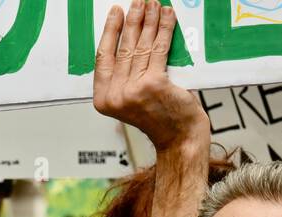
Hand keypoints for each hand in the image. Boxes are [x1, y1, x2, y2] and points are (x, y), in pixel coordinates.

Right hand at [93, 0, 206, 150]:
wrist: (178, 138)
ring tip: (154, 4)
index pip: (104, 57)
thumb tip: (127, 40)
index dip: (111, 31)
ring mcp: (134, 90)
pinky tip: (168, 17)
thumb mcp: (131, 99)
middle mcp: (115, 95)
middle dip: (134, 20)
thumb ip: (124, 76)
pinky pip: (159, 49)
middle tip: (139, 2)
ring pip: (142, 46)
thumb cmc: (159, 118)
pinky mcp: (154, 84)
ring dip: (150, 20)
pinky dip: (165, 29)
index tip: (116, 13)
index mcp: (104, 99)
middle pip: (124, 47)